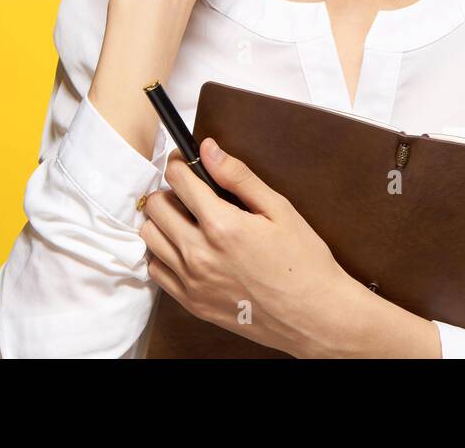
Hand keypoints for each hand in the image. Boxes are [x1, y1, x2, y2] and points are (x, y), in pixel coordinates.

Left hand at [140, 137, 366, 357]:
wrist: (314, 315)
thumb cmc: (303, 261)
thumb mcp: (280, 209)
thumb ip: (239, 177)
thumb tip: (209, 149)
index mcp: (222, 226)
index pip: (179, 180)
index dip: (180, 163)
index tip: (185, 161)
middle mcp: (199, 254)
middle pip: (156, 206)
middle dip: (169, 190)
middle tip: (189, 191)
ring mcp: (192, 282)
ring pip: (150, 237)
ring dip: (162, 220)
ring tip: (187, 218)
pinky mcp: (192, 303)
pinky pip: (156, 270)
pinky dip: (164, 253)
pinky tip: (186, 248)